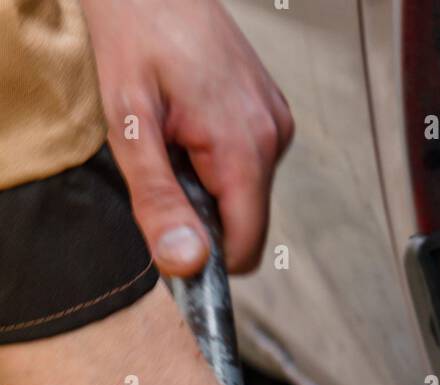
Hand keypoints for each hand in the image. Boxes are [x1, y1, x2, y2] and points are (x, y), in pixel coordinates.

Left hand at [80, 0, 293, 275]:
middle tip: (162, 160)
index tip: (168, 231)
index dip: (205, 257)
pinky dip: (216, 158)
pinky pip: (248, 164)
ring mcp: (277, 122)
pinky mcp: (272, 111)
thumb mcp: (131, 126)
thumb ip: (160, 202)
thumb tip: (188, 265)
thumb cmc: (135, 33)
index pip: (245, 249)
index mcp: (245, 147)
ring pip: (245, 194)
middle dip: (201, 212)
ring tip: (174, 131)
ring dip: (206, 182)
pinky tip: (190, 118)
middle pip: (243, 222)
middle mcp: (273, 137)